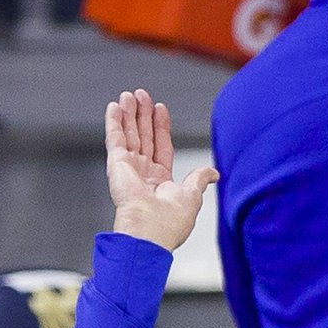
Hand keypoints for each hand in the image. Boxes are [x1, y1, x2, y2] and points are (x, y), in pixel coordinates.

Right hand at [103, 89, 216, 253]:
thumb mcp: (192, 196)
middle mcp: (143, 175)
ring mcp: (129, 170)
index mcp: (161, 183)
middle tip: (142, 95)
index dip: (161, 127)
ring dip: (129, 114)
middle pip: (143, 137)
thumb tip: (213, 173)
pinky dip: (114, 122)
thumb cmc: (170, 222)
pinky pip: (114, 139)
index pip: (161, 147)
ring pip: (129, 135)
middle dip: (143, 116)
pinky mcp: (116, 166)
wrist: (150, 232)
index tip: (160, 108)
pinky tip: (114, 107)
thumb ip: (200, 179)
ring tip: (130, 95)